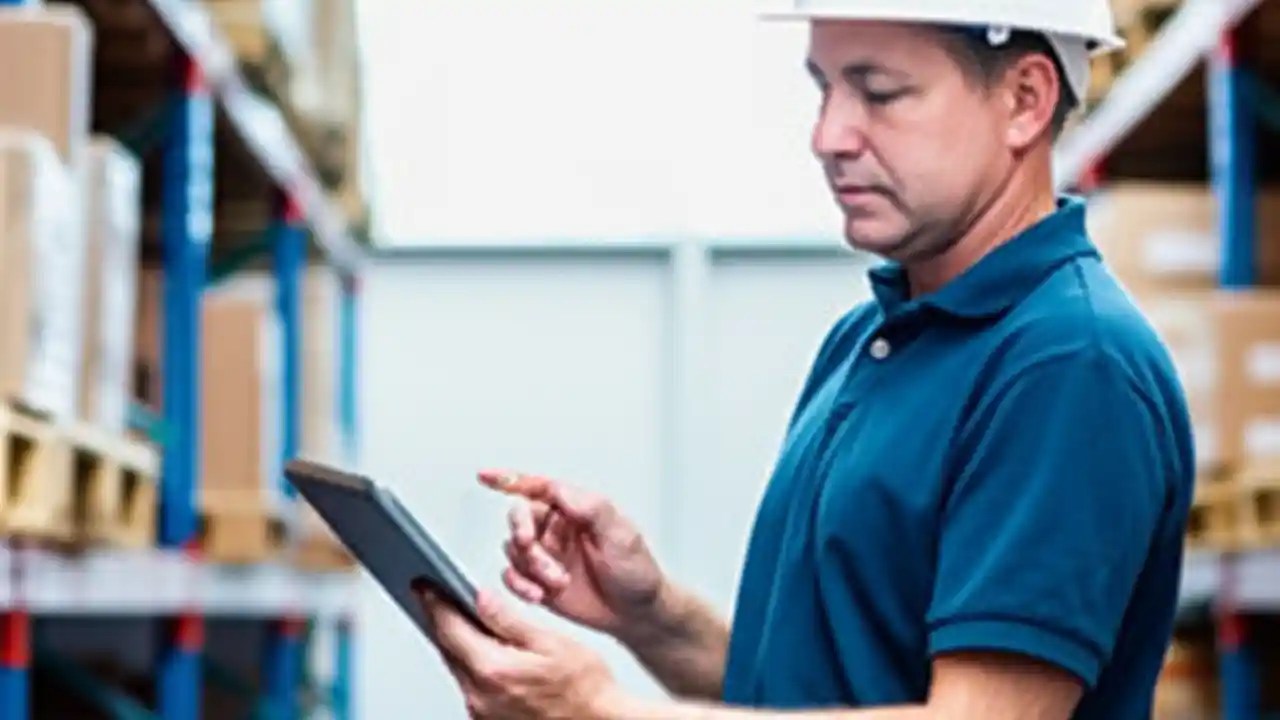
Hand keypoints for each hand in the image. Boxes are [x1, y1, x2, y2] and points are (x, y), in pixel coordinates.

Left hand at [419, 586, 623, 719]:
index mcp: (494, 670)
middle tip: (435, 595)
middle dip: (441, 620)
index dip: (434, 603)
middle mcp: (480, 696)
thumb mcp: (550, 641)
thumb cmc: (584, 686)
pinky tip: (482, 651)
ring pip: (457, 667)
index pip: (450, 629)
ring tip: (460, 618)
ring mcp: (482, 712)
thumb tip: (479, 598)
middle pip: (448, 649)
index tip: (424, 586)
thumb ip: (508, 619)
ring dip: (456, 643)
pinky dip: (470, 664)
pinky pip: (469, 685)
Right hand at [479, 469, 667, 639]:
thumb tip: (561, 490)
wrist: (638, 613)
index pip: (540, 487)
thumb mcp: (622, 535)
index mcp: (576, 508)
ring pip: (514, 550)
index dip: (510, 479)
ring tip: (557, 581)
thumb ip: (592, 509)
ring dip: (530, 567)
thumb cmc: (637, 570)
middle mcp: (557, 528)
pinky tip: (540, 593)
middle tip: (530, 545)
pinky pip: (513, 577)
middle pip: (520, 519)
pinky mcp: (539, 581)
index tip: (487, 477)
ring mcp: (546, 555)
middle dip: (522, 532)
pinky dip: (520, 585)